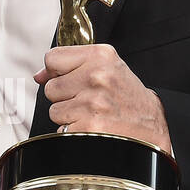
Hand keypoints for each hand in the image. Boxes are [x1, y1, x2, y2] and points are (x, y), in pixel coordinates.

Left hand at [35, 43, 171, 152]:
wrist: (151, 127)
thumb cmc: (127, 98)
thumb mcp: (107, 69)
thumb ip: (71, 66)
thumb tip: (39, 75)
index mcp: (101, 56)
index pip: (52, 58)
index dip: (56, 72)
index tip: (71, 80)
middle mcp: (97, 76)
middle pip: (51, 88)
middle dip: (65, 97)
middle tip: (88, 101)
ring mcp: (92, 102)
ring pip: (54, 111)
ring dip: (69, 116)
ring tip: (92, 114)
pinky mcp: (88, 126)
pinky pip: (61, 130)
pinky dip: (73, 132)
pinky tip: (92, 127)